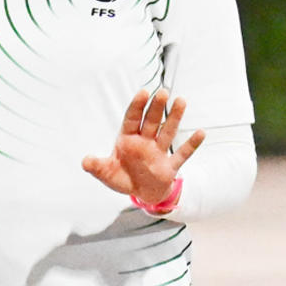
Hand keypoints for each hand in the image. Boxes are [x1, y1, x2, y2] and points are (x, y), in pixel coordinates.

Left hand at [83, 90, 203, 207]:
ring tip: (181, 101)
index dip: (137, 106)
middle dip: (156, 108)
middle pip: (151, 121)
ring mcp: (158, 153)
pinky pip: (182, 154)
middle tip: (163, 92)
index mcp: (128, 140)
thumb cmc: (123, 178)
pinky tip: (201, 132)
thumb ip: (97, 166)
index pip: (132, 119)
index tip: (143, 92)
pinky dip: (191, 145)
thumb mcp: (107, 173)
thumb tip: (84, 161)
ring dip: (174, 118)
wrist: (142, 193)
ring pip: (167, 132)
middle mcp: (145, 142)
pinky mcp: (169, 167)